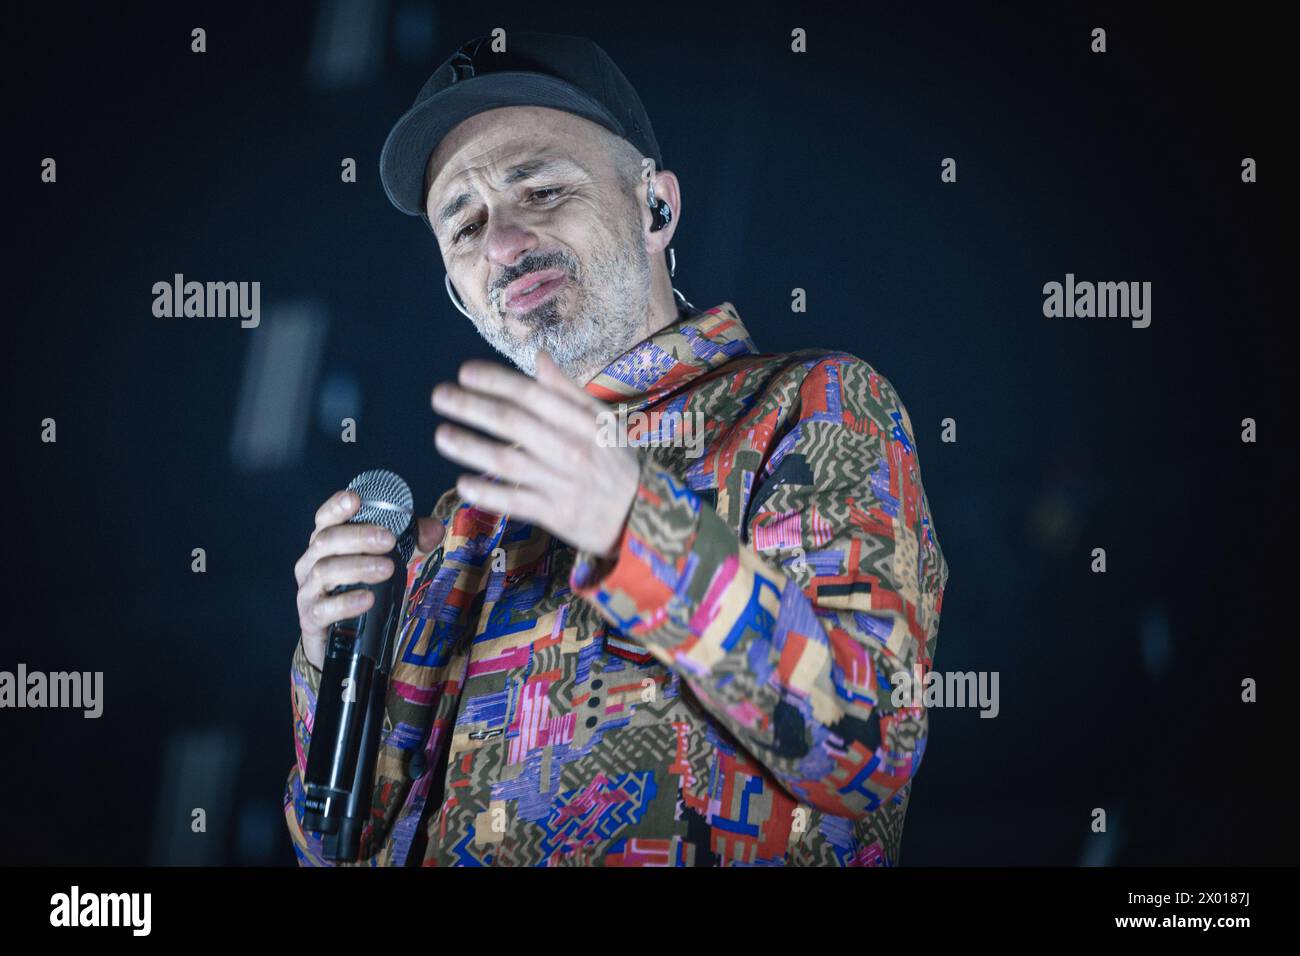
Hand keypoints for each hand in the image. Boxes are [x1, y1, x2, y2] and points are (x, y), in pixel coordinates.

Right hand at [294, 489, 445, 669]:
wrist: (341, 637)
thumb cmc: (358, 588)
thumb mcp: (386, 561)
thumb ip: (411, 542)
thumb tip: (434, 530)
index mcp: (326, 544)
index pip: (324, 519)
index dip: (336, 506)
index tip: (355, 499)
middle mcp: (311, 563)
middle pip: (326, 541)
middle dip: (358, 536)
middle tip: (388, 540)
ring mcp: (308, 591)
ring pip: (324, 571)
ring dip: (357, 566)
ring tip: (386, 568)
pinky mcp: (311, 619)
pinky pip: (323, 609)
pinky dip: (345, 603)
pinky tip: (367, 599)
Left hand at [431, 350, 639, 557]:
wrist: (642, 517)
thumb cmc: (618, 464)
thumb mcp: (604, 421)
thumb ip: (568, 391)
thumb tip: (539, 356)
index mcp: (582, 422)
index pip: (532, 395)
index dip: (496, 381)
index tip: (465, 372)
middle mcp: (570, 450)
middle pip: (513, 423)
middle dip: (472, 407)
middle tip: (440, 396)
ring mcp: (561, 483)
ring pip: (507, 462)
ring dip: (470, 447)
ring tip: (442, 435)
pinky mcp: (555, 515)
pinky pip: (515, 502)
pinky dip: (488, 493)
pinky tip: (463, 484)